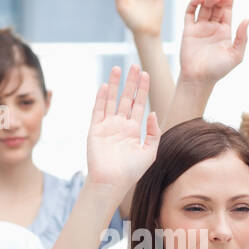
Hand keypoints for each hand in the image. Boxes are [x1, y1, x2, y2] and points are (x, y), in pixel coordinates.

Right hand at [85, 65, 158, 195]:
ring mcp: (107, 126)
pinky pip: (98, 110)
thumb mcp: (149, 152)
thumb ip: (153, 132)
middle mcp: (120, 125)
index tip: (146, 74)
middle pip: (126, 98)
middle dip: (131, 82)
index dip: (142, 89)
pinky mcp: (95, 130)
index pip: (139, 104)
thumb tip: (153, 112)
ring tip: (118, 68)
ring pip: (111, 100)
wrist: (112, 182)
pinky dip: (101, 98)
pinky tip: (105, 86)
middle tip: (134, 65)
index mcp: (133, 130)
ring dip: (115, 84)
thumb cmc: (131, 172)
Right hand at [177, 0, 247, 84]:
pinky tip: (199, 0)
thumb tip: (246, 20)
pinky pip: (190, 12)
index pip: (228, 8)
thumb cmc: (218, 70)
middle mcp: (213, 26)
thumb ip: (242, 38)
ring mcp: (200, 27)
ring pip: (204, 6)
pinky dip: (194, 3)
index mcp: (225, 31)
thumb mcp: (236, 55)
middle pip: (217, 5)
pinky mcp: (188, 29)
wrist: (198, 78)